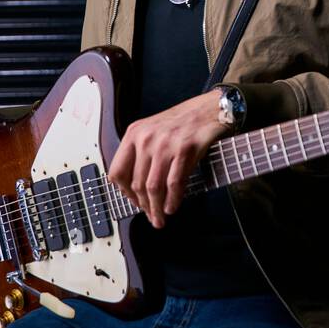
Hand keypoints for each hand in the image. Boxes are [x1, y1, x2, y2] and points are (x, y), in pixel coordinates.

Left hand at [108, 90, 230, 228]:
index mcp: (134, 133)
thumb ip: (142, 153)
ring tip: (161, 218)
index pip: (117, 172)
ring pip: (154, 187)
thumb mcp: (154, 130)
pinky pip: (174, 183)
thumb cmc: (184, 122)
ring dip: (157, 208)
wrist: (210, 109)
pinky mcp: (185, 149)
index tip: (134, 202)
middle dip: (144, 207)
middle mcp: (146, 138)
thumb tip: (136, 188)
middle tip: (151, 217)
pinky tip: (173, 207)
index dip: (124, 193)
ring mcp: (165, 144)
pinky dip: (173, 200)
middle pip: (136, 184)